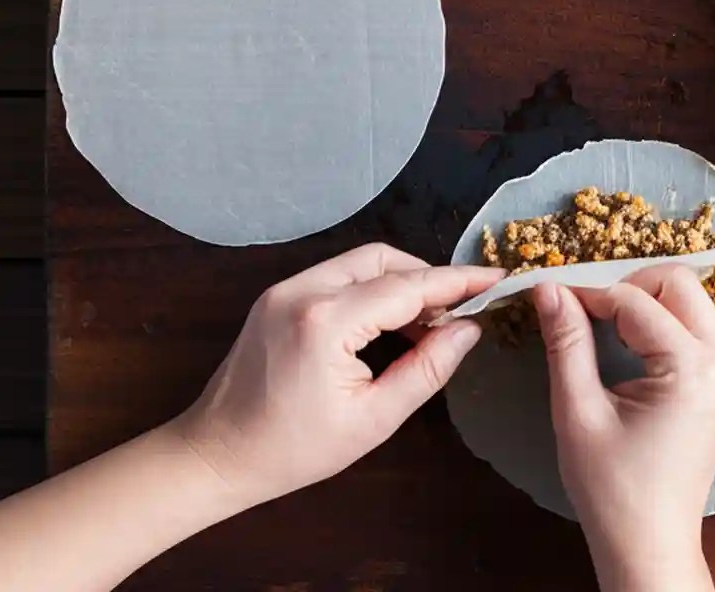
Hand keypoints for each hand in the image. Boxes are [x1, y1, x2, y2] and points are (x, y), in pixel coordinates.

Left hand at [171, 243, 503, 507]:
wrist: (216, 455)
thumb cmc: (294, 449)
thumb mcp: (374, 418)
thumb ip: (428, 368)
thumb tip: (468, 330)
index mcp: (326, 321)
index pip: (409, 286)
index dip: (459, 281)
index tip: (498, 278)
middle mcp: (303, 290)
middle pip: (386, 260)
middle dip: (430, 280)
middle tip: (461, 313)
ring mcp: (285, 289)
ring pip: (362, 263)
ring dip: (402, 283)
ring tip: (429, 325)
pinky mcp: (277, 297)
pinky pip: (339, 278)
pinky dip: (372, 291)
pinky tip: (390, 325)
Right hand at [531, 265, 714, 591]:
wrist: (650, 542)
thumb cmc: (611, 488)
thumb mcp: (579, 412)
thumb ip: (567, 343)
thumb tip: (547, 287)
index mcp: (693, 370)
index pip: (635, 300)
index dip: (588, 290)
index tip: (550, 293)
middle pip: (678, 283)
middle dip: (625, 284)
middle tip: (582, 308)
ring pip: (690, 301)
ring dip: (643, 301)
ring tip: (598, 324)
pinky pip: (695, 328)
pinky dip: (659, 322)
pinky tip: (625, 343)